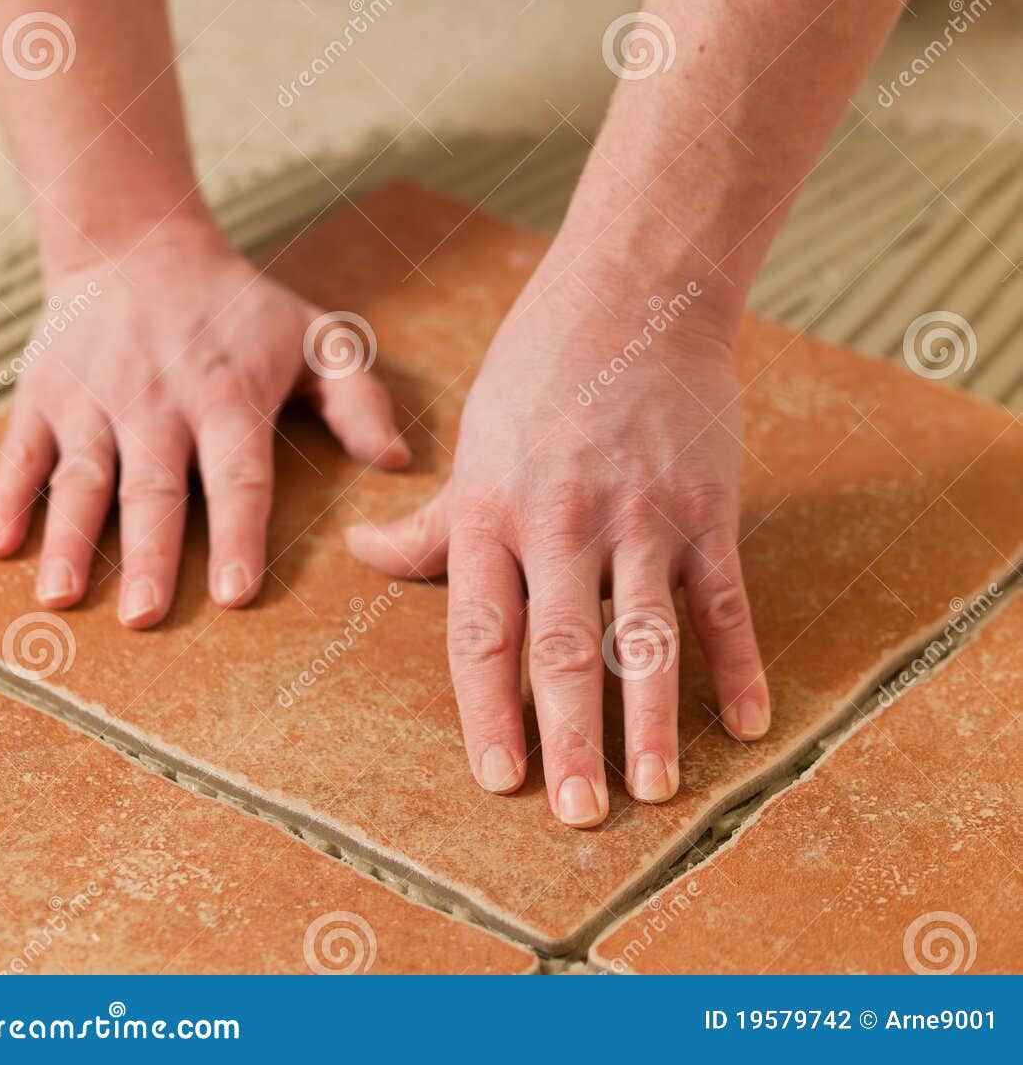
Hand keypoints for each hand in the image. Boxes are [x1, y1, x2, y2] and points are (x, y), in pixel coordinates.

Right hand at [0, 224, 408, 624]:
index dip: (237, 533)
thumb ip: (357, 396)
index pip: (236, 473)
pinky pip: (22, 451)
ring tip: (61, 598)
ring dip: (70, 539)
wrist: (137, 242)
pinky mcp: (45, 394)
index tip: (235, 593)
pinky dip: (7, 497)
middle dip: (147, 554)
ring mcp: (95, 398)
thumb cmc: (237, 306)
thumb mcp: (314, 333)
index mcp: (227, 394)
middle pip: (153, 487)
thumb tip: (398, 460)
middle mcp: (158, 401)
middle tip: (144, 618)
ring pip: (82, 477)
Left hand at [347, 250, 768, 825]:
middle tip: (575, 816)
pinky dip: (738, 663)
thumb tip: (365, 557)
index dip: (489, 710)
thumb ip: (435, 519)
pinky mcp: (705, 507)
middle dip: (569, 736)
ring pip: (646, 633)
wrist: (635, 293)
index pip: (485, 631)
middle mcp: (565, 521)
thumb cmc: (541, 368)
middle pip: (565, 646)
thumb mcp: (476, 441)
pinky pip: (723, 599)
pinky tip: (746, 723)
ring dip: (650, 718)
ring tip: (652, 792)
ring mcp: (642, 515)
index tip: (498, 778)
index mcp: (497, 510)